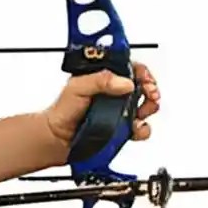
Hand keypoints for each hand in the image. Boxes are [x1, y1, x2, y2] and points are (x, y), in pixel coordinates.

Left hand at [43, 62, 160, 144]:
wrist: (57, 139)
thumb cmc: (62, 111)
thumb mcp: (78, 87)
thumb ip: (100, 80)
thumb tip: (125, 83)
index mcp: (104, 77)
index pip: (130, 68)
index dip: (142, 72)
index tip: (146, 79)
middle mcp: (114, 93)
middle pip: (143, 86)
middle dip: (151, 90)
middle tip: (150, 95)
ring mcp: (119, 111)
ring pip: (146, 106)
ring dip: (149, 108)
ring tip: (141, 112)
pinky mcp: (122, 129)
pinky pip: (140, 128)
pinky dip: (142, 129)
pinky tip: (135, 129)